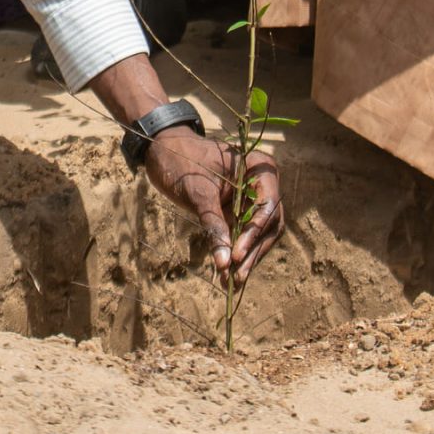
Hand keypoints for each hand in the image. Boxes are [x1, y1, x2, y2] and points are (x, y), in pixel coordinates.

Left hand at [145, 126, 283, 282]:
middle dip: (253, 251)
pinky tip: (227, 275)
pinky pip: (244, 235)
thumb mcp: (198, 193)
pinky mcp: (240, 211)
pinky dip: (237, 253)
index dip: (255, 234)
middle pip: (269, 224)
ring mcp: (253, 198)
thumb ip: (214, 225)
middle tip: (236, 277)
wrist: (164, 151)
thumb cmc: (182, 162)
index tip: (237, 256)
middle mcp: (263, 183)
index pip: (268, 206)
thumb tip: (225, 263)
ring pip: (260, 234)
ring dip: (248, 258)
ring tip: (232, 283)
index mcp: (259, 168)